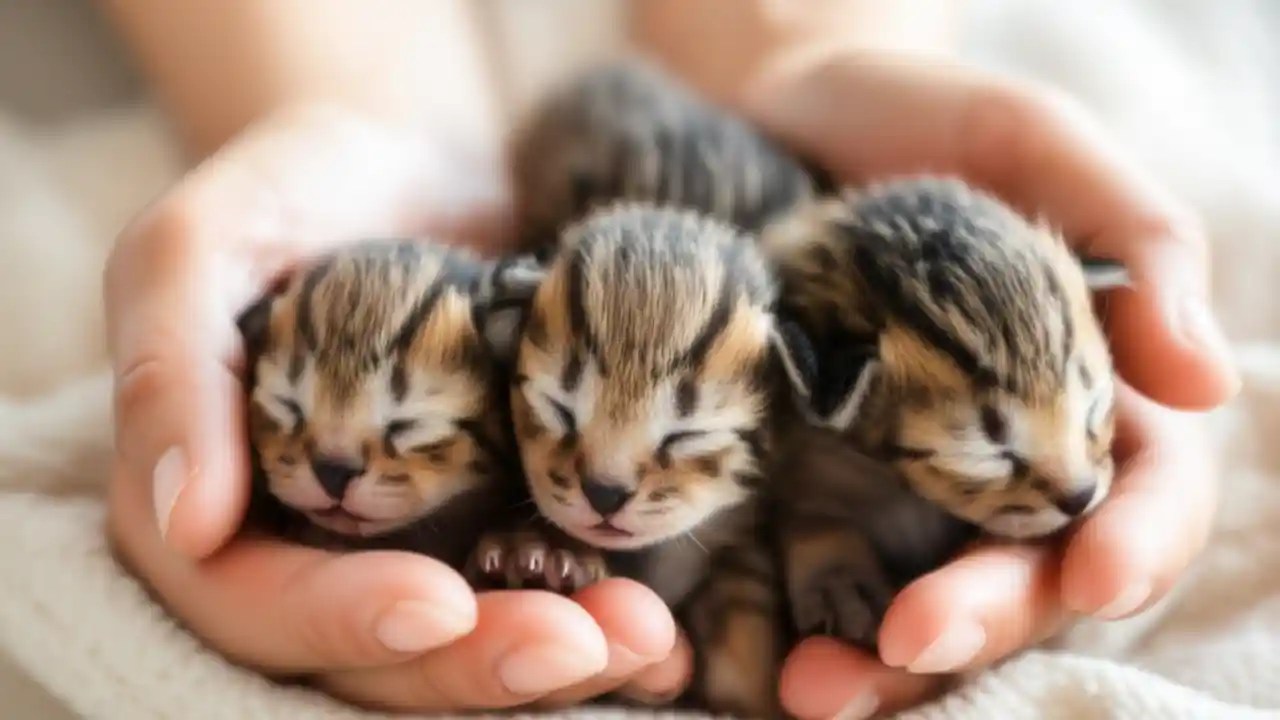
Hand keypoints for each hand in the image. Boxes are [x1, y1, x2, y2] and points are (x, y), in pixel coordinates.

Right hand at [105, 104, 688, 710]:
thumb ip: (172, 372)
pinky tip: (663, 646)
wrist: (415, 161)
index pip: (257, 604)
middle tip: (579, 641)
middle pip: (374, 656)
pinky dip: (595, 631)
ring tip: (643, 639)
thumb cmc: (292, 190)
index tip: (438, 604)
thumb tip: (184, 524)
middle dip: (475, 662)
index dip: (343, 623)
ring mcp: (406, 544)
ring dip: (553, 663)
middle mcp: (309, 549)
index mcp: (212, 509)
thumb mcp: (202, 246)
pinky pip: (534, 596)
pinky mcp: (489, 521)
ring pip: (462, 648)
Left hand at [742, 52, 1235, 717]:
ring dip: (881, 660)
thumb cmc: (931, 119)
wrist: (782, 111)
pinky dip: (801, 617)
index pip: (1146, 489)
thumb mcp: (1039, 141)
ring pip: (925, 592)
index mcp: (1091, 388)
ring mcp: (907, 473)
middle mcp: (1007, 453)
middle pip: (1029, 569)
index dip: (1135, 542)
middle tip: (908, 647)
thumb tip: (1208, 380)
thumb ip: (1138, 244)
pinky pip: (821, 561)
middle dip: (984, 620)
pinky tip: (764, 653)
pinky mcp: (813, 472)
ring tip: (813, 693)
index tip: (1093, 575)